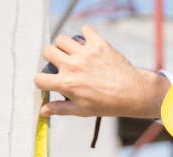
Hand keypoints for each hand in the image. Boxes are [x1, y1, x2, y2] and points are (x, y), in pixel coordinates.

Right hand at [34, 25, 170, 118]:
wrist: (132, 93)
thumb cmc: (108, 104)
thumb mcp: (81, 110)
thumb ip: (60, 109)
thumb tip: (43, 111)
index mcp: (67, 84)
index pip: (40, 78)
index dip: (42, 81)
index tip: (48, 81)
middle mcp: (73, 66)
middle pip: (47, 51)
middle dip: (50, 57)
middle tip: (59, 62)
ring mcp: (85, 54)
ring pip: (62, 39)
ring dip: (64, 45)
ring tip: (72, 53)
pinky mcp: (98, 44)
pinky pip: (85, 29)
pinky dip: (85, 34)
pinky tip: (88, 43)